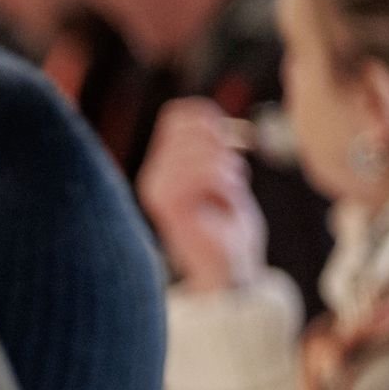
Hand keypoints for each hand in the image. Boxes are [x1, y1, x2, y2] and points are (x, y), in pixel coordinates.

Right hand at [138, 99, 268, 292]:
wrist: (227, 274)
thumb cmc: (229, 229)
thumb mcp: (225, 179)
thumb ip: (216, 149)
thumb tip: (215, 116)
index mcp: (163, 167)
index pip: (178, 115)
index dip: (211, 120)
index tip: (233, 145)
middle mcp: (153, 175)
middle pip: (191, 127)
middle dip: (224, 145)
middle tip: (234, 176)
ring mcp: (158, 189)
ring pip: (201, 150)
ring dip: (228, 168)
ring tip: (231, 192)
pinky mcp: (170, 204)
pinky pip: (205, 173)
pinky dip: (227, 184)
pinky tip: (227, 203)